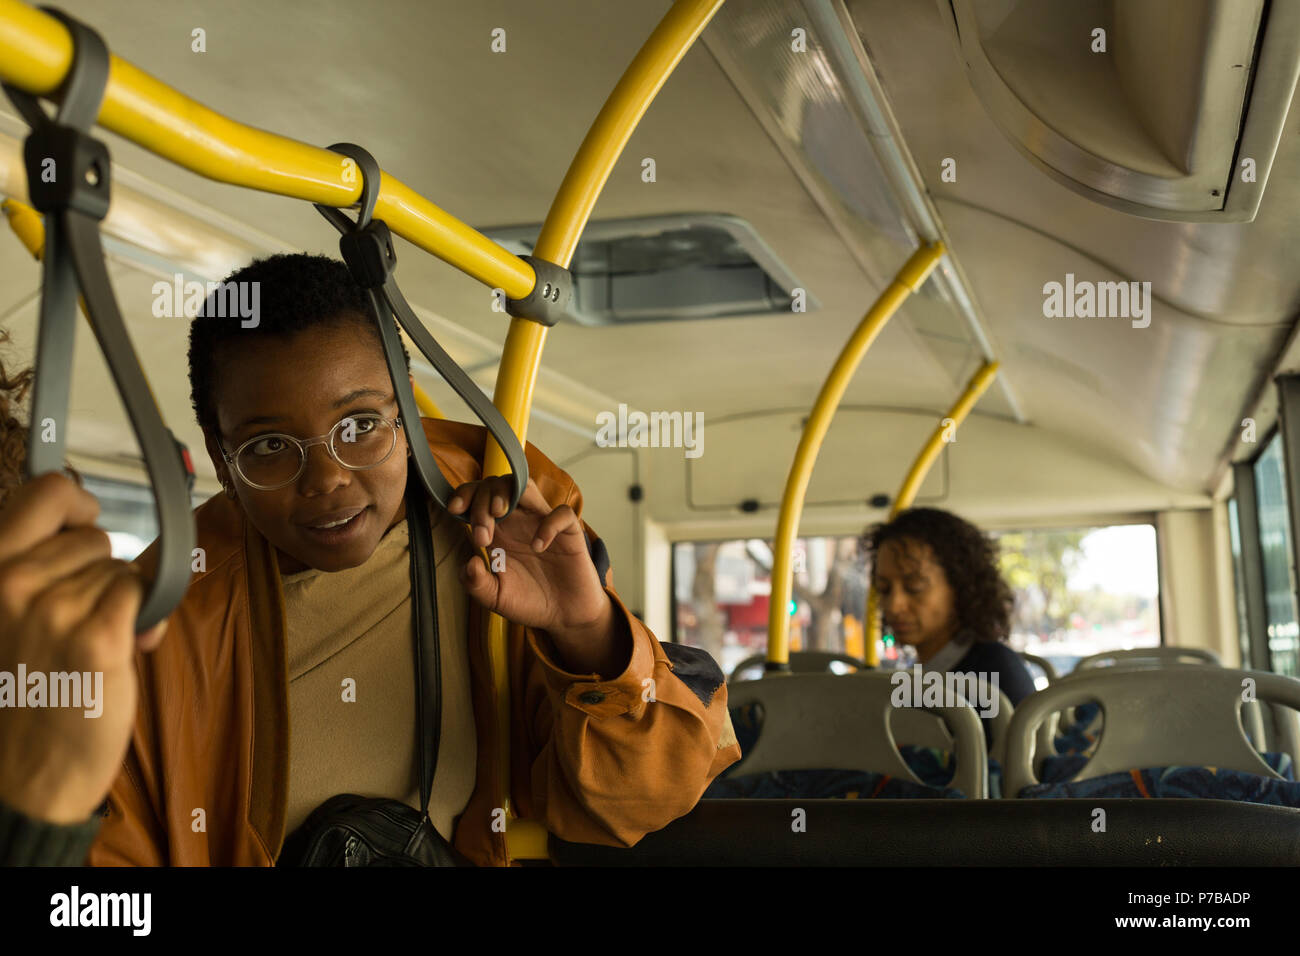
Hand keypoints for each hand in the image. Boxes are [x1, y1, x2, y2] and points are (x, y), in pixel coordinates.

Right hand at [0, 473, 167, 823]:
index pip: (46, 490)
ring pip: (122, 569)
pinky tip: (123, 650)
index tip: (83, 522)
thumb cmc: (23, 688)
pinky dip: (145, 619)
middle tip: (79, 615)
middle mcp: (11, 582)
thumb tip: (86, 514)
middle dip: (98, 570)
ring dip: (119, 602)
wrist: (27, 770)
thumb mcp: (5, 613)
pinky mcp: (98, 637)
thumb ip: (35, 566)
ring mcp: (54, 609)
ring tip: (91, 643)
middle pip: (94, 537)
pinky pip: (144, 593)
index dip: (76, 503)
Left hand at [449, 476, 628, 675]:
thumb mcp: (494, 597)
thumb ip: (476, 583)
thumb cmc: (528, 601)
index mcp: (497, 530)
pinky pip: (562, 513)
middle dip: (482, 501)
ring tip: (499, 513)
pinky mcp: (569, 532)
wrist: (562, 618)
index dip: (465, 494)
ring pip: (526, 487)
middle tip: (481, 534)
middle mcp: (518, 521)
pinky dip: (549, 524)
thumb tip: (469, 562)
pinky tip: (539, 546)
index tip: (455, 510)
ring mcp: (543, 523)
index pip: (478, 496)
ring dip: (508, 493)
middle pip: (498, 485)